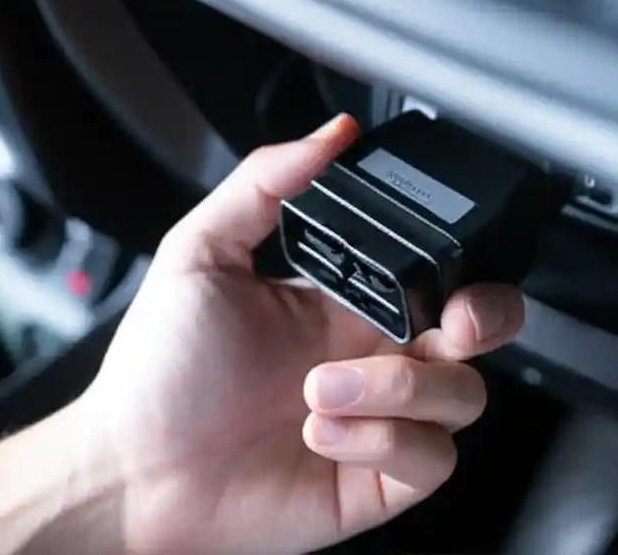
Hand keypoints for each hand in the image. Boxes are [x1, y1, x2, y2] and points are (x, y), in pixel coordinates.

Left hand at [73, 114, 525, 552]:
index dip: (464, 264)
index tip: (446, 258)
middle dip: (487, 318)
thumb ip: (265, 182)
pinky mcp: (374, 482)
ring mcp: (379, 422)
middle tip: (451, 323)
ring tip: (317, 391)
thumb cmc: (159, 373)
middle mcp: (372, 359)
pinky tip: (321, 432)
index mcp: (345, 303)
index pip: (436, 272)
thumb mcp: (200, 254)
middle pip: (482, 332)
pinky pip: (430, 459)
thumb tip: (330, 136)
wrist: (130, 471)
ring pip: (463, 397)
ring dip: (398, 388)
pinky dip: (384, 441)